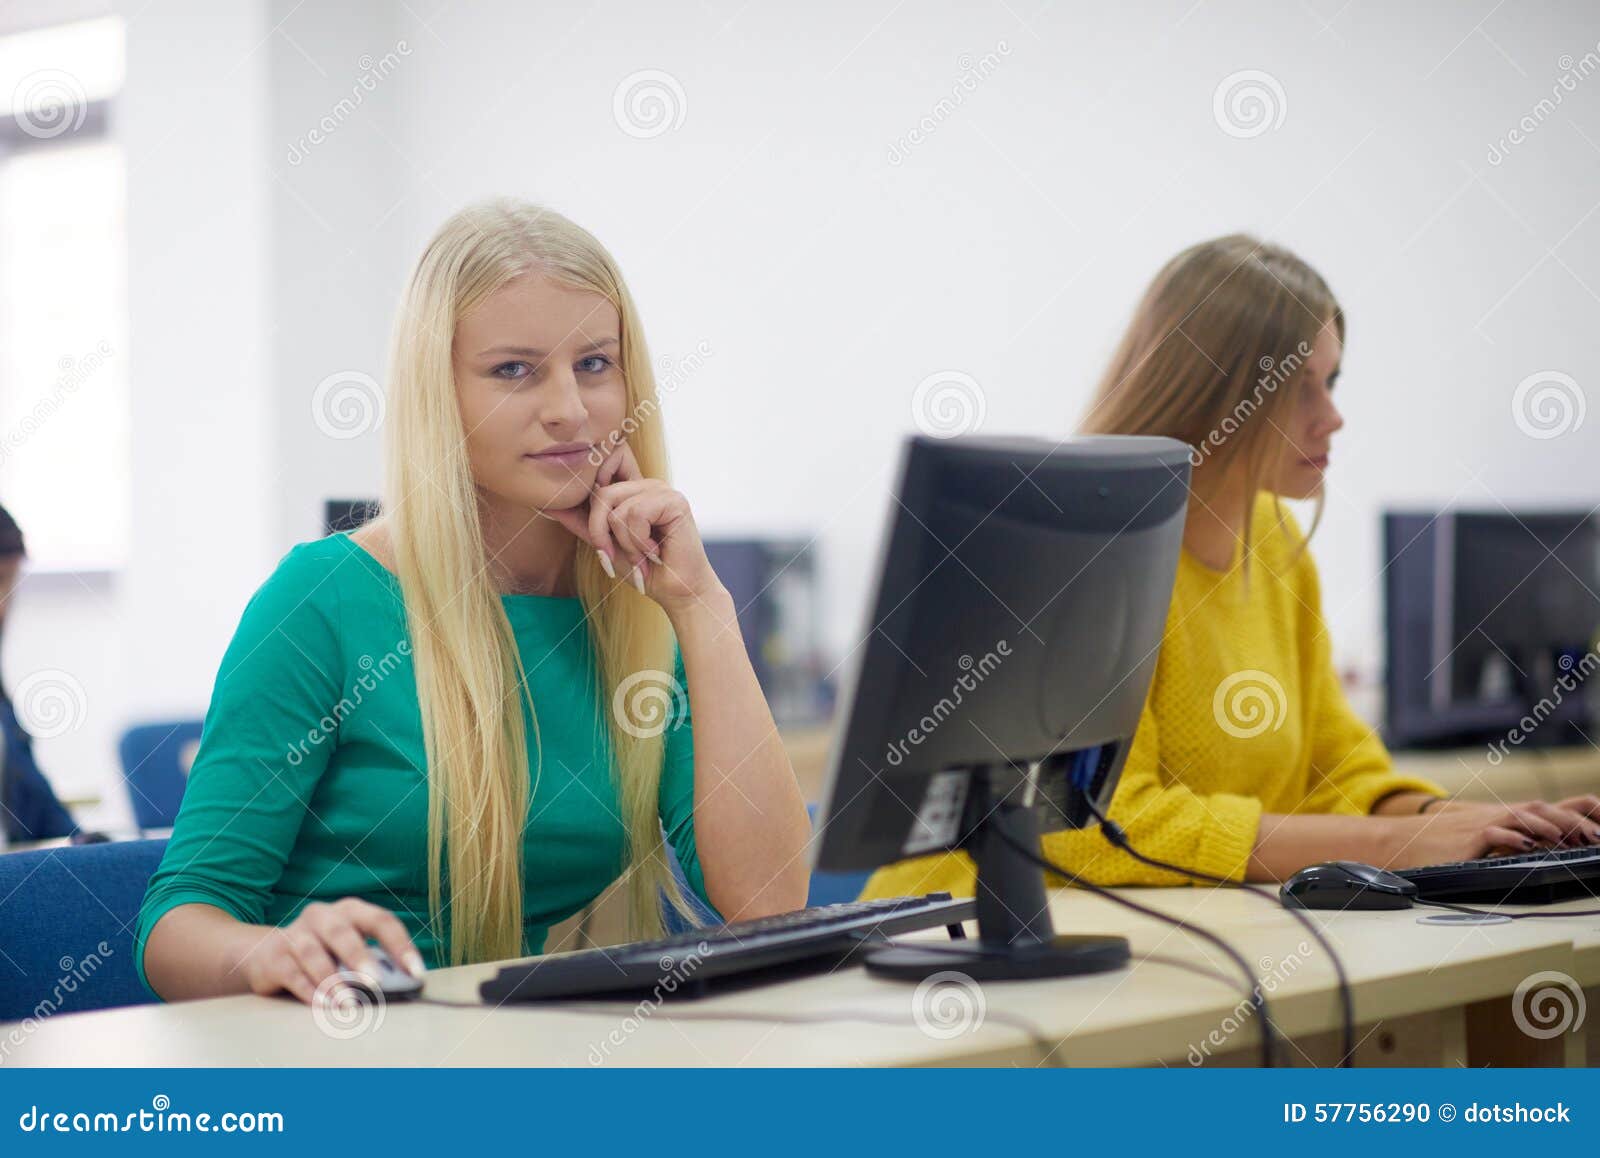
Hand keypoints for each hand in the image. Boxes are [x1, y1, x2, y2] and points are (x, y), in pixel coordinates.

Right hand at [237, 898, 422, 1004]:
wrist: (265, 954)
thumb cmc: (321, 952)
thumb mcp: (346, 950)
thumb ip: (370, 961)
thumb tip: (402, 985)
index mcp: (349, 910)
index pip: (380, 920)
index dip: (401, 945)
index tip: (416, 971)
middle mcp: (321, 916)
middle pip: (342, 931)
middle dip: (360, 957)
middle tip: (377, 982)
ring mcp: (295, 934)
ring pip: (313, 953)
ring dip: (333, 980)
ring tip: (349, 1003)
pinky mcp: (274, 957)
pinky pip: (292, 973)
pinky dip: (309, 990)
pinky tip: (323, 1004)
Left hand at [547, 442, 723, 613]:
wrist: (677, 593)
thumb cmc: (645, 571)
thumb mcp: (606, 545)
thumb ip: (584, 524)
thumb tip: (551, 506)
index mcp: (633, 491)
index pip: (595, 490)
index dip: (594, 523)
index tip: (606, 551)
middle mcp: (648, 485)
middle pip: (601, 496)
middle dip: (603, 534)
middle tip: (619, 557)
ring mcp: (663, 490)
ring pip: (618, 509)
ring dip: (626, 544)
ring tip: (643, 557)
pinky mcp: (675, 501)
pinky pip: (636, 515)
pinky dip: (640, 542)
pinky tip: (656, 552)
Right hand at [1377, 802, 1597, 870]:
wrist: (1399, 841)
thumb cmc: (1438, 845)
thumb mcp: (1477, 840)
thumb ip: (1507, 841)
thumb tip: (1539, 852)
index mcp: (1501, 817)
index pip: (1545, 808)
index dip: (1575, 815)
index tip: (1598, 830)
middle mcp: (1495, 816)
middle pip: (1540, 808)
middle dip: (1573, 823)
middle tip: (1596, 838)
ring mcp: (1481, 825)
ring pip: (1523, 816)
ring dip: (1551, 827)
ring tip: (1573, 840)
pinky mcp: (1467, 839)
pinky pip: (1494, 833)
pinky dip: (1513, 837)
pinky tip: (1529, 844)